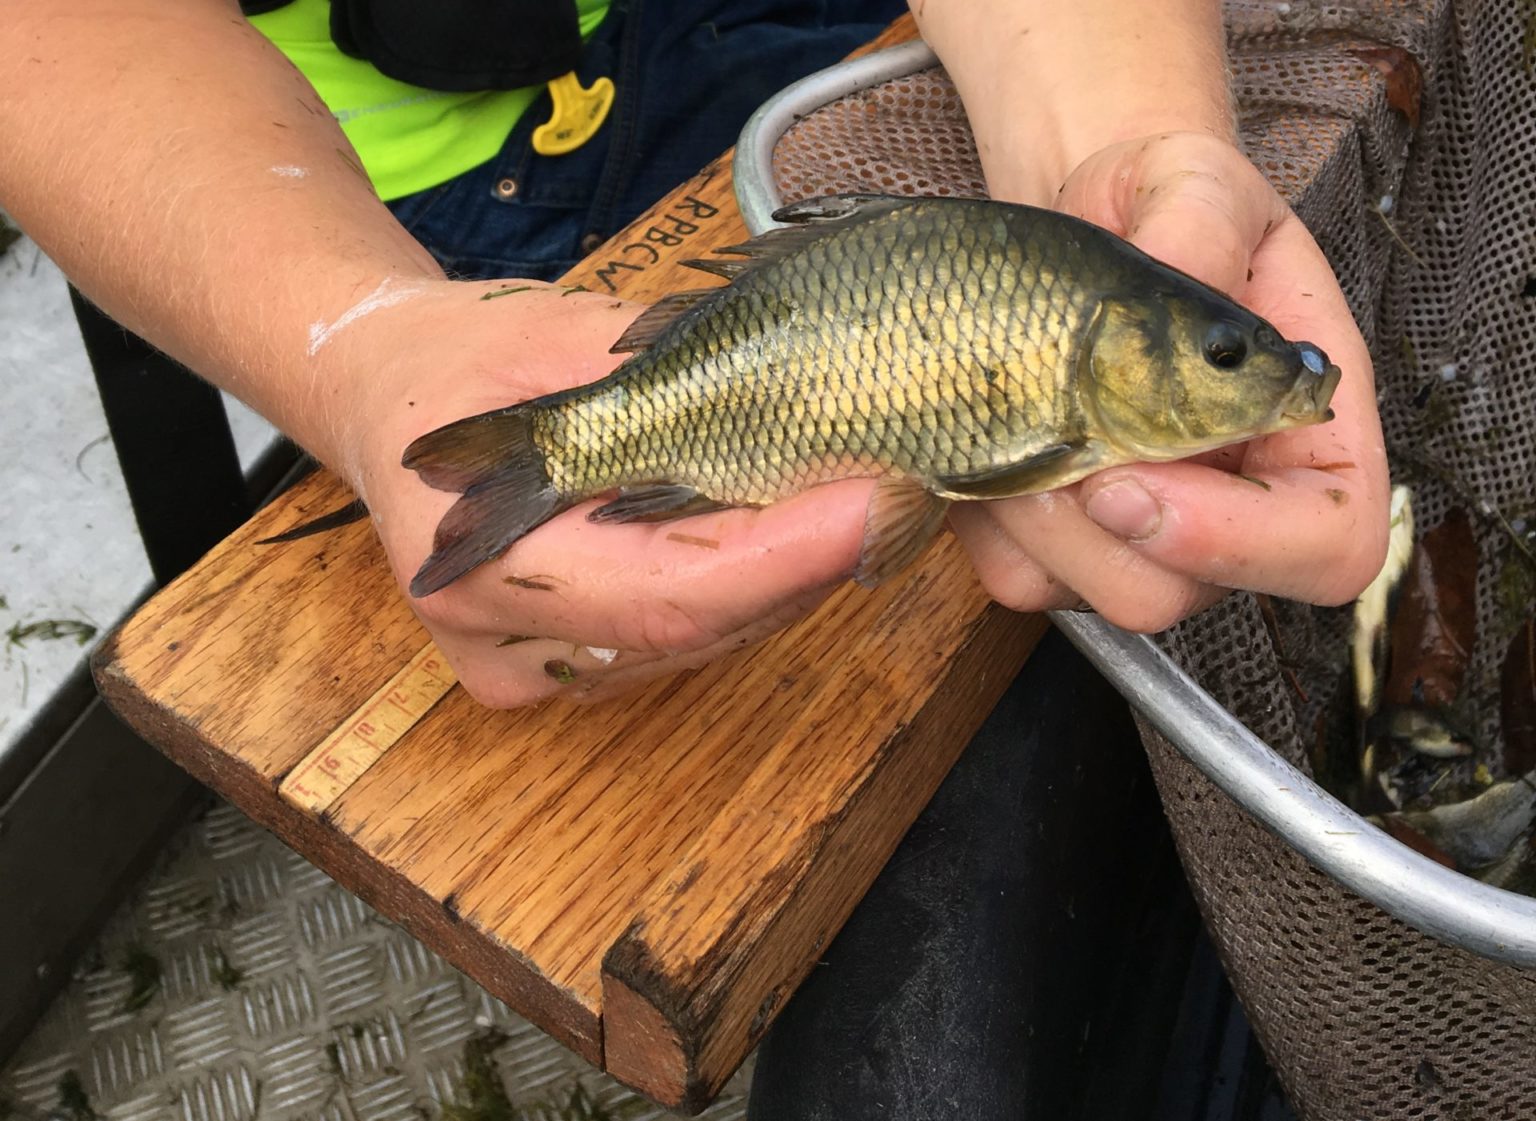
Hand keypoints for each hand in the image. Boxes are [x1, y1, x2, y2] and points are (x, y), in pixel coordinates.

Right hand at [341, 280, 871, 707]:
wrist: (385, 403)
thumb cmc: (457, 359)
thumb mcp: (550, 335)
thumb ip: (667, 372)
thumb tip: (807, 385)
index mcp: (480, 566)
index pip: (672, 592)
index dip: (792, 555)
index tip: (884, 495)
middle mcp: (510, 647)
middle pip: (712, 624)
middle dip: (822, 554)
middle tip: (907, 472)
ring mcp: (547, 670)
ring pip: (721, 635)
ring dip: (805, 569)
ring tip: (866, 487)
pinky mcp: (584, 666)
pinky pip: (703, 632)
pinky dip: (766, 579)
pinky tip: (798, 520)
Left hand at [951, 132, 1389, 629]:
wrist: (1082, 228)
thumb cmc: (1161, 206)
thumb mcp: (1194, 178)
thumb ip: (1201, 222)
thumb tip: (1184, 279)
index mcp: (1304, 434)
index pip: (1328, 547)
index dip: (1238, 544)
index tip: (1132, 479)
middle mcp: (1231, 507)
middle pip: (1173, 595)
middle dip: (1088, 523)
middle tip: (1049, 428)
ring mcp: (1142, 539)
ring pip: (1082, 593)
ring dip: (1026, 513)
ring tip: (1012, 409)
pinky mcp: (1060, 548)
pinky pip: (1015, 576)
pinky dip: (983, 517)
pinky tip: (983, 436)